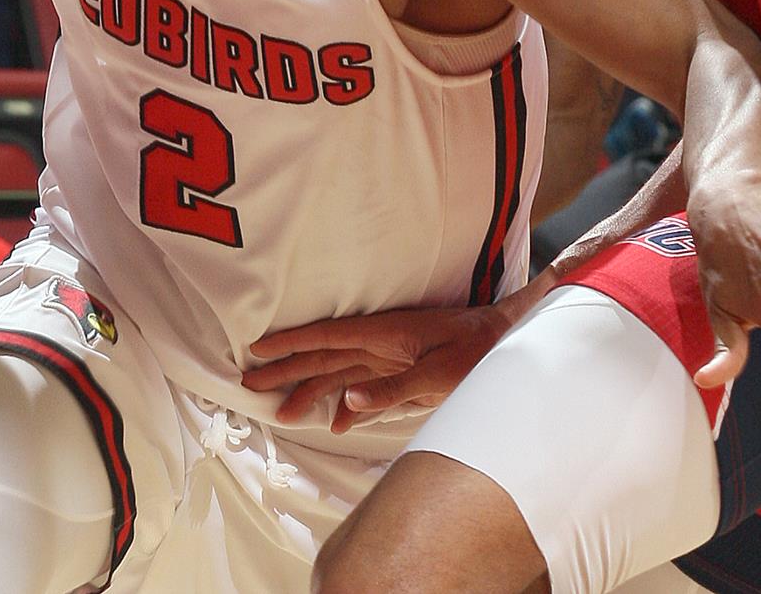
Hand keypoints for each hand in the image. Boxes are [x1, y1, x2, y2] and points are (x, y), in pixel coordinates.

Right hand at [242, 302, 516, 432]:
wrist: (510, 338)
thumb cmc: (478, 350)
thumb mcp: (439, 373)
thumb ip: (392, 389)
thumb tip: (345, 403)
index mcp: (383, 335)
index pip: (326, 339)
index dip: (290, 344)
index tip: (257, 350)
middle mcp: (380, 343)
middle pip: (323, 357)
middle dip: (286, 370)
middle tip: (250, 385)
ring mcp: (391, 356)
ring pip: (339, 373)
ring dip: (310, 392)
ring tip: (283, 413)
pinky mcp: (404, 370)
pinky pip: (365, 388)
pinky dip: (348, 406)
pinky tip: (336, 424)